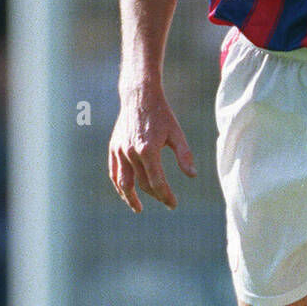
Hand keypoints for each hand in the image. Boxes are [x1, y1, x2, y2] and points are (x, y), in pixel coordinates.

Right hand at [108, 83, 195, 211]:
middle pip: (142, 183)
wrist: (139, 97)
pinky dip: (119, 185)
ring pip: (123, 182)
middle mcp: (131, 152)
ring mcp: (119, 150)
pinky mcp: (113, 148)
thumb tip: (192, 175)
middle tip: (166, 202)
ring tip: (138, 208)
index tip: (173, 204)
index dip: (166, 196)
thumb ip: (184, 155)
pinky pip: (114, 172)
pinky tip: (126, 192)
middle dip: (155, 195)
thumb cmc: (161, 115)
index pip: (157, 182)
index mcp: (148, 150)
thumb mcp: (177, 133)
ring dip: (130, 197)